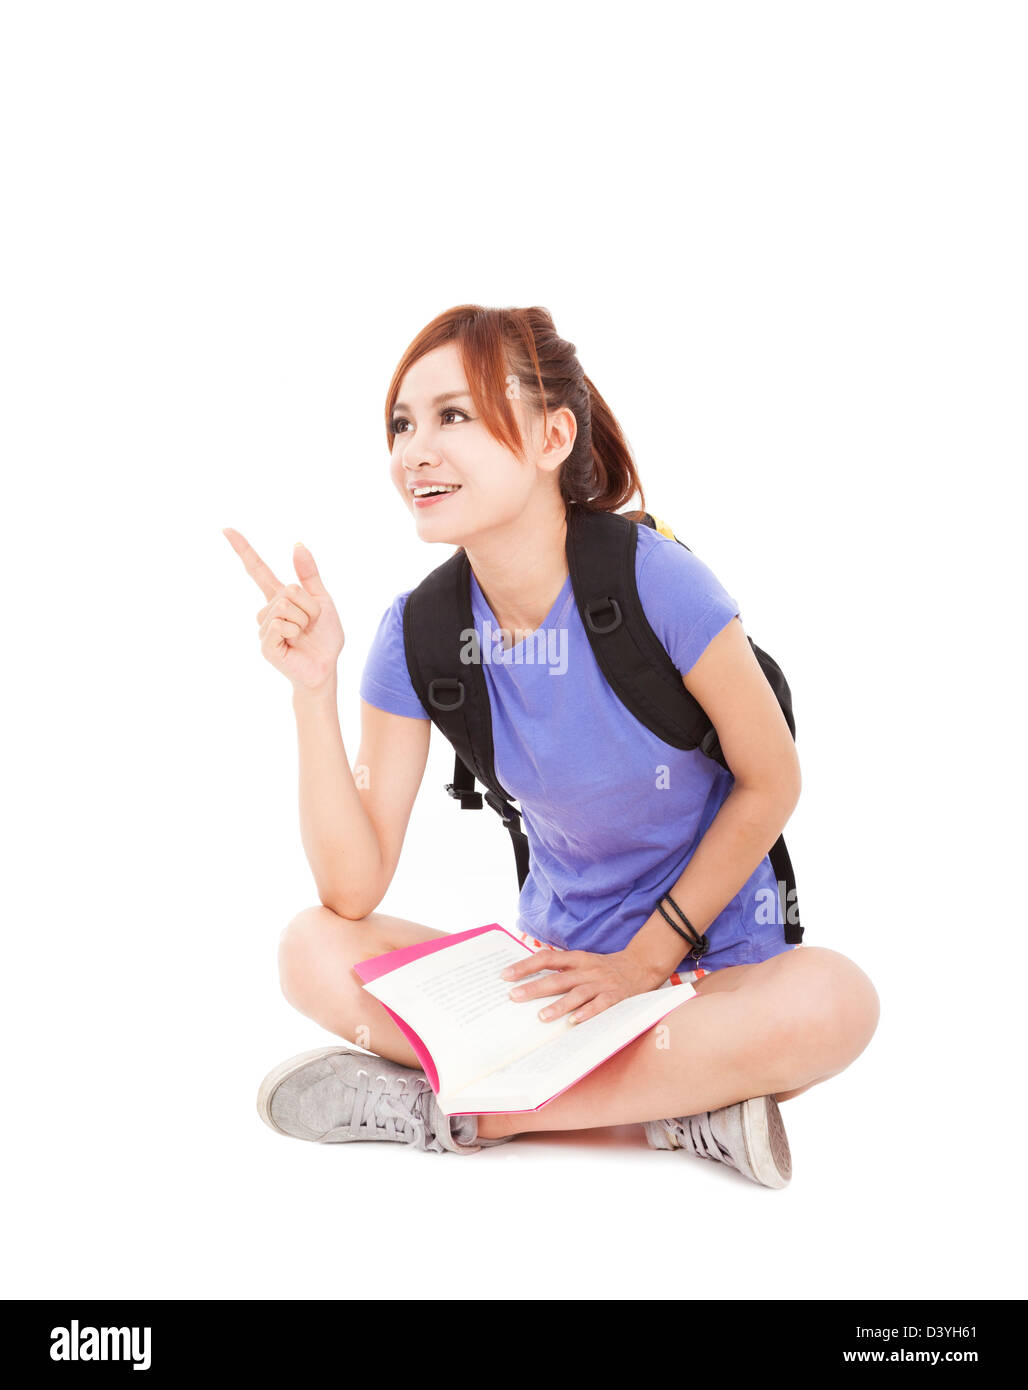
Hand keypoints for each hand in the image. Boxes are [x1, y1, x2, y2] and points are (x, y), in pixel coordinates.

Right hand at [223, 528, 344, 691]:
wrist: (326, 667)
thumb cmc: (324, 637)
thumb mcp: (322, 600)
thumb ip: (309, 574)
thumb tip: (296, 543)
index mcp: (279, 597)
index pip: (258, 570)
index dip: (243, 549)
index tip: (227, 529)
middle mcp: (267, 611)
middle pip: (288, 590)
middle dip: (310, 606)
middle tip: (311, 625)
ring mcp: (264, 628)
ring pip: (285, 607)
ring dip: (304, 620)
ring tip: (304, 635)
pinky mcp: (265, 644)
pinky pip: (280, 624)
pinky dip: (295, 631)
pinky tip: (294, 642)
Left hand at [500, 949, 662, 1025]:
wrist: (640, 965)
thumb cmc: (604, 968)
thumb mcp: (582, 962)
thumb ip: (561, 970)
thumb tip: (529, 980)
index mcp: (576, 959)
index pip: (547, 958)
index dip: (526, 965)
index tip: (505, 975)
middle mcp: (586, 970)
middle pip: (557, 979)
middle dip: (534, 988)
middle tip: (514, 997)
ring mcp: (601, 983)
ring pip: (577, 994)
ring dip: (559, 1005)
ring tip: (542, 1016)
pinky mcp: (616, 997)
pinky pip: (601, 1005)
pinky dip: (588, 1013)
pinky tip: (575, 1021)